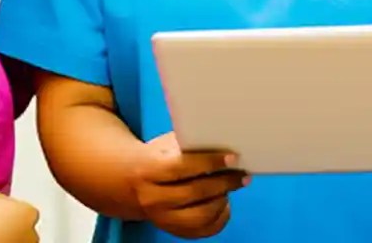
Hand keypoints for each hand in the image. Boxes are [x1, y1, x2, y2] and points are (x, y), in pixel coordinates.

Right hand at [128, 131, 248, 238]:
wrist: (129, 182)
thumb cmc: (156, 157)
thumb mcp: (165, 144)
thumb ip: (189, 143)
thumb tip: (223, 140)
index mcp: (147, 171)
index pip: (181, 167)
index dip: (209, 162)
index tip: (232, 157)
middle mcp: (151, 198)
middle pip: (194, 193)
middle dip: (223, 182)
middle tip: (242, 174)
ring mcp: (161, 218)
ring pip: (200, 216)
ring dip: (223, 200)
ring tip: (233, 186)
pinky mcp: (172, 231)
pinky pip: (203, 231)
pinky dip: (220, 218)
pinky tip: (225, 202)